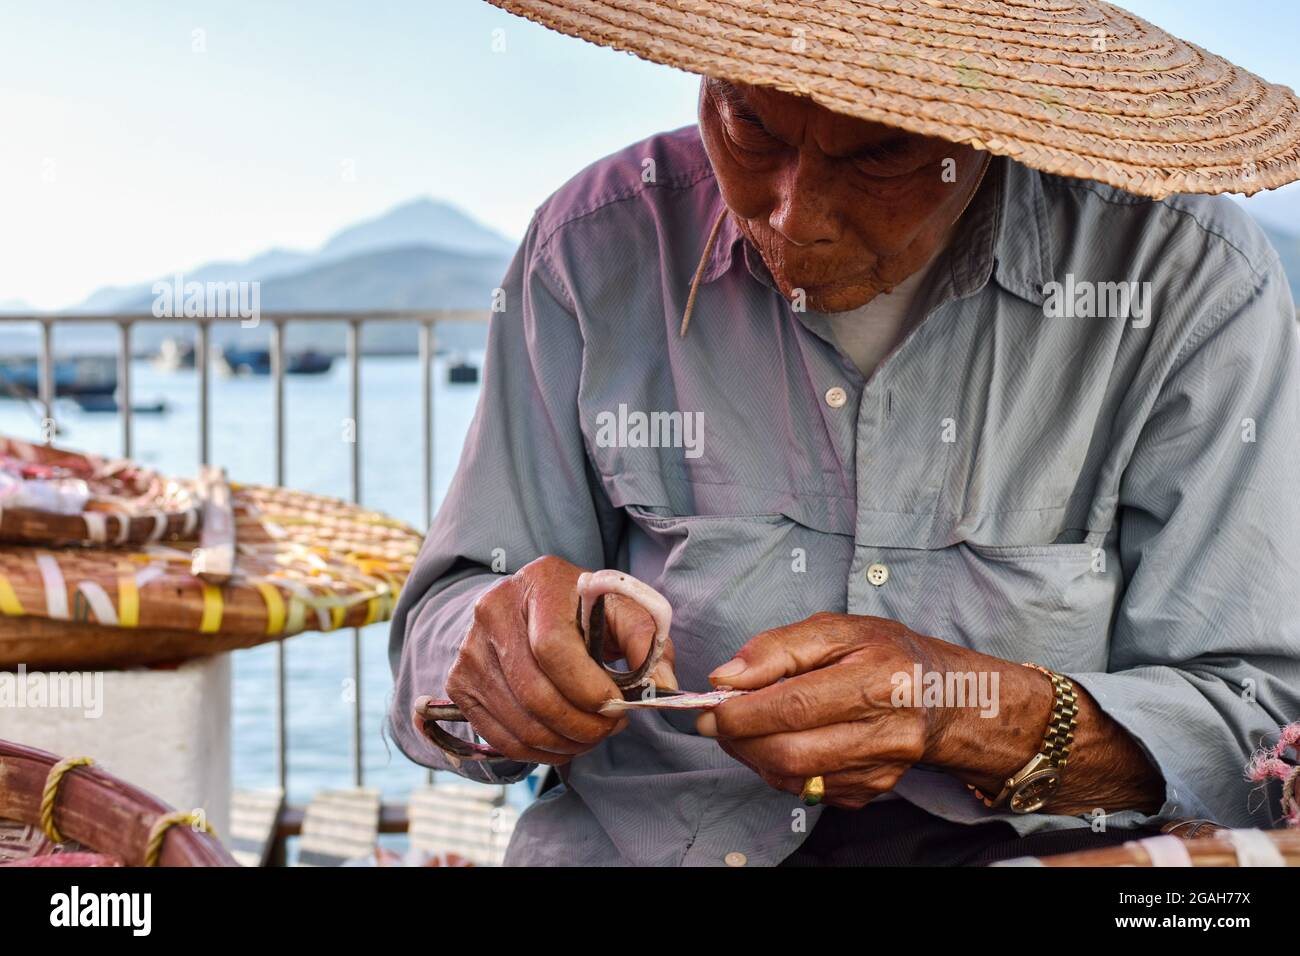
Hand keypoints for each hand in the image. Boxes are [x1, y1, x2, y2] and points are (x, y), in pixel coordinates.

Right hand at [446, 555, 677, 763]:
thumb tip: (663, 686)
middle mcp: (494, 610)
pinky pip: (500, 737)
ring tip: (591, 735)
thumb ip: (647, 642)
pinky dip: (538, 751)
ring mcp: (471, 648)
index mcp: (541, 582)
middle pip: (535, 692)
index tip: (615, 707)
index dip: (587, 689)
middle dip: (582, 725)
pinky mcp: (460, 682)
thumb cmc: (583, 611)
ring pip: (519, 721)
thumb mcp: (622, 610)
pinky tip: (562, 742)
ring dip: (564, 743)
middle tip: (610, 728)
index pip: (553, 647)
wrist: (527, 608)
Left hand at [695, 612, 942, 807]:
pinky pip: (807, 791)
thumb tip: (727, 677)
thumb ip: (778, 648)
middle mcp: (886, 732)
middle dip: (740, 740)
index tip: (709, 708)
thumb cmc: (886, 653)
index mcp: (879, 681)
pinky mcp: (872, 790)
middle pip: (792, 752)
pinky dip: (779, 770)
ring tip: (744, 729)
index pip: (797, 706)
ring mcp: (881, 769)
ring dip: (754, 756)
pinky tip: (778, 743)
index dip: (744, 713)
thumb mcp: (837, 629)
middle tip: (717, 720)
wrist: (943, 695)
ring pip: (794, 778)